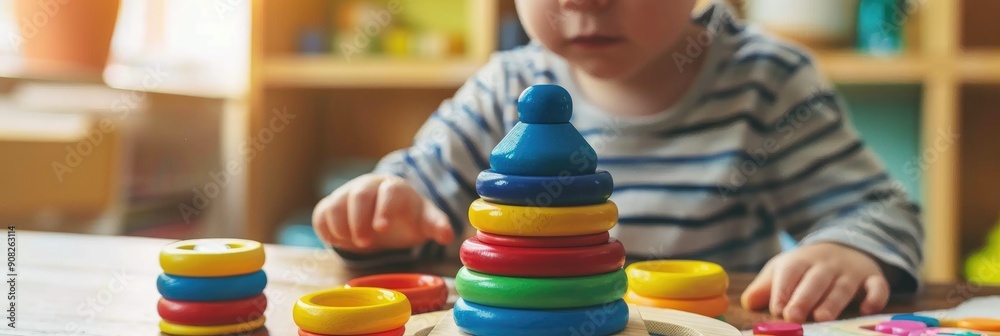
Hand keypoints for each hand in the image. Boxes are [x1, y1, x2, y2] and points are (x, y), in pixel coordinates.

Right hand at [312, 174, 453, 251]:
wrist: (386, 212)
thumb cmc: (407, 216)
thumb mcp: (424, 221)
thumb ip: (436, 226)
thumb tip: (448, 236)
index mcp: (394, 187)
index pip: (388, 191)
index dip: (384, 208)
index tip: (383, 228)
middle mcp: (368, 186)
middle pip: (358, 194)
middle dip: (359, 220)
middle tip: (366, 243)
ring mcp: (346, 194)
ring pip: (335, 203)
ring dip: (341, 226)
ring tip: (352, 243)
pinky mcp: (330, 206)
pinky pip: (321, 214)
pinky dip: (325, 229)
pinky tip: (338, 241)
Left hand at [740, 242, 890, 322]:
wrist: (843, 247)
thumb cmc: (805, 267)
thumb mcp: (783, 270)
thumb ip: (765, 287)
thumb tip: (748, 303)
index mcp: (801, 261)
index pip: (790, 272)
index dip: (782, 290)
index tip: (776, 309)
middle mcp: (826, 265)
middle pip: (815, 280)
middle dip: (804, 298)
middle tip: (793, 316)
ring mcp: (850, 271)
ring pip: (843, 286)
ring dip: (833, 302)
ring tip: (822, 318)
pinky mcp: (872, 278)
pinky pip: (877, 286)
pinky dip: (875, 297)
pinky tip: (867, 309)